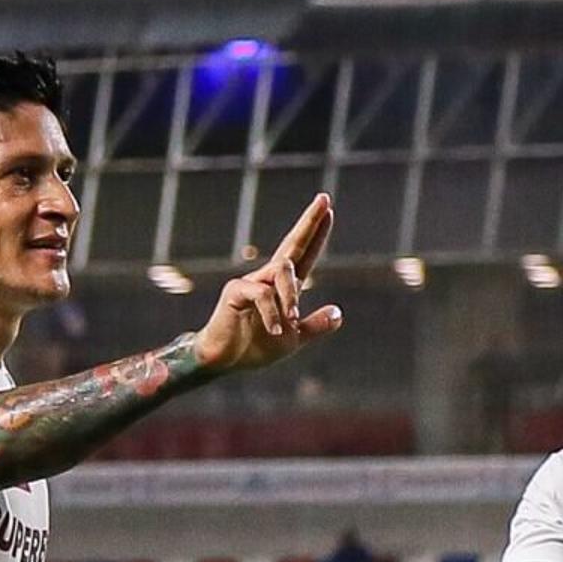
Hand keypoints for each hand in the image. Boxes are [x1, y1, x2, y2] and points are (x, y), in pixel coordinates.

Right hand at [189, 193, 342, 376]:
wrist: (224, 362)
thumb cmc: (253, 348)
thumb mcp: (294, 339)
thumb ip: (315, 326)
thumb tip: (338, 313)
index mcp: (282, 288)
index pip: (304, 255)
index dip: (316, 234)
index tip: (329, 210)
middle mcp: (267, 279)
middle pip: (292, 245)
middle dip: (309, 223)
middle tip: (324, 199)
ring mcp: (251, 282)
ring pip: (282, 270)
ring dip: (292, 295)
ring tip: (292, 319)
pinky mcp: (236, 292)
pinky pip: (262, 294)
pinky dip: (273, 312)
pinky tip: (275, 329)